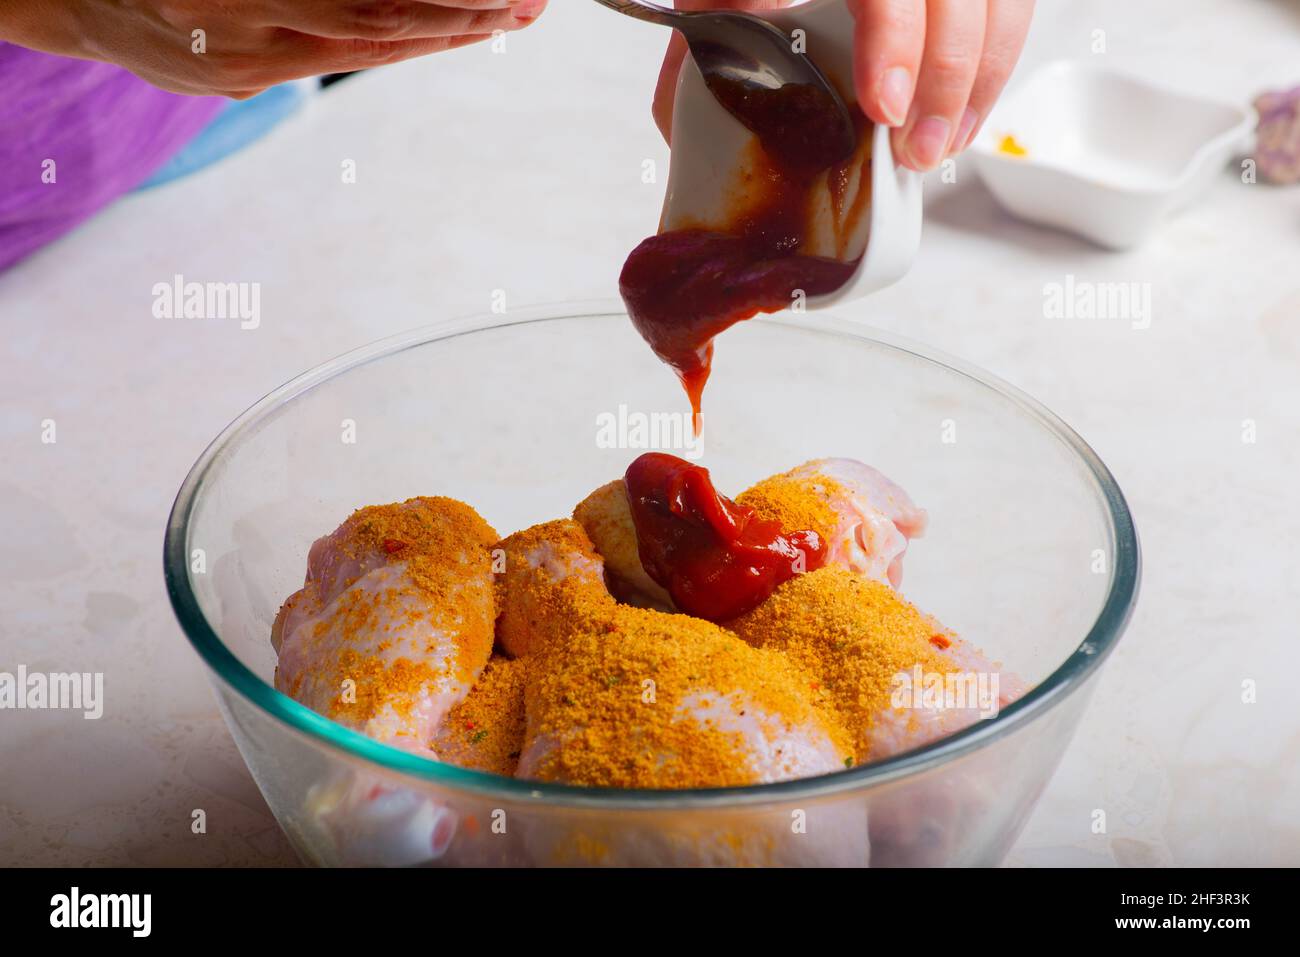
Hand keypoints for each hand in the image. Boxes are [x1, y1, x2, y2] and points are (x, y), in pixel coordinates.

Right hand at [0, 0, 547, 97]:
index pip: (373, 2)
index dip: (446, 1)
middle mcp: (248, 37)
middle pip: (382, 31)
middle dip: (465, 18)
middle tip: (529, 7)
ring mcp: (246, 70)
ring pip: (366, 52)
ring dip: (442, 35)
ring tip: (505, 18)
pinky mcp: (242, 85)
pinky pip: (335, 60)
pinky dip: (394, 44)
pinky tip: (439, 32)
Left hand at [652, 0, 1033, 171]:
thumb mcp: (710, 0)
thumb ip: (694, 49)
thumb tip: (688, 128)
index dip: (894, 37)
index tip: (883, 107)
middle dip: (948, 77)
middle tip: (917, 152)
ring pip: (999, 0)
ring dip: (978, 81)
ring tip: (942, 149)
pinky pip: (1010, 8)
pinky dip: (992, 68)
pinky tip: (960, 121)